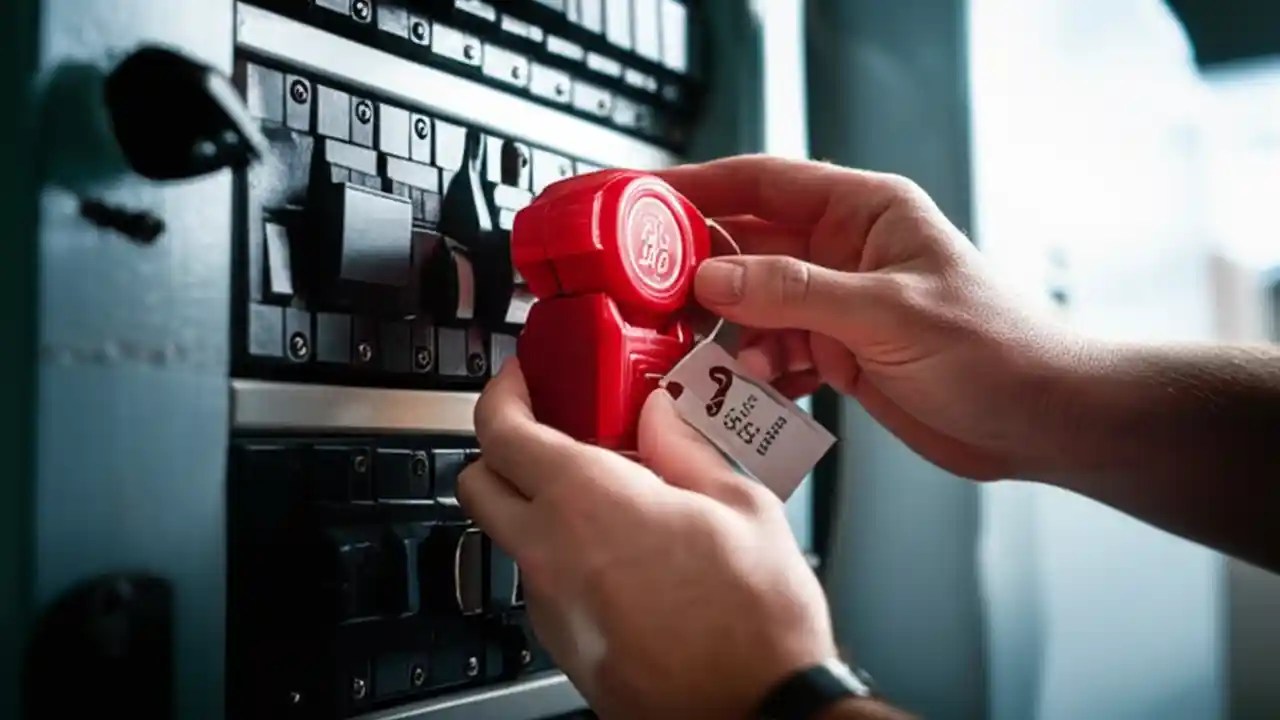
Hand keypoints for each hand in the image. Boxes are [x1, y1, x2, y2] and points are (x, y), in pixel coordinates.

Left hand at [458, 360, 836, 719]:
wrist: (755, 716)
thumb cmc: (755, 624)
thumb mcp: (742, 506)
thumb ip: (686, 446)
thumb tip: (661, 412)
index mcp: (587, 500)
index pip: (499, 428)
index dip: (503, 390)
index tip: (524, 376)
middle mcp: (550, 553)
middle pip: (478, 481)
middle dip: (502, 446)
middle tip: (553, 429)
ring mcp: (550, 605)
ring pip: (510, 535)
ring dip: (539, 505)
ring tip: (610, 493)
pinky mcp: (563, 644)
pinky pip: (542, 580)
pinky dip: (564, 554)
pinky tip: (625, 551)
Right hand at [659, 155, 1079, 479]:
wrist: (1040, 421)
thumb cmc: (997, 348)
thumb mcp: (888, 312)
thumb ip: (796, 294)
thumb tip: (715, 277)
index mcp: (864, 212)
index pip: (764, 183)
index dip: (699, 186)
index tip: (645, 199)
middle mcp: (844, 252)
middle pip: (748, 247)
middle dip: (700, 270)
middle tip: (648, 291)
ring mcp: (837, 305)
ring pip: (753, 307)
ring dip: (727, 332)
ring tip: (706, 355)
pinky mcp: (837, 353)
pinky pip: (774, 353)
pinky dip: (756, 372)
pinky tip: (748, 388)